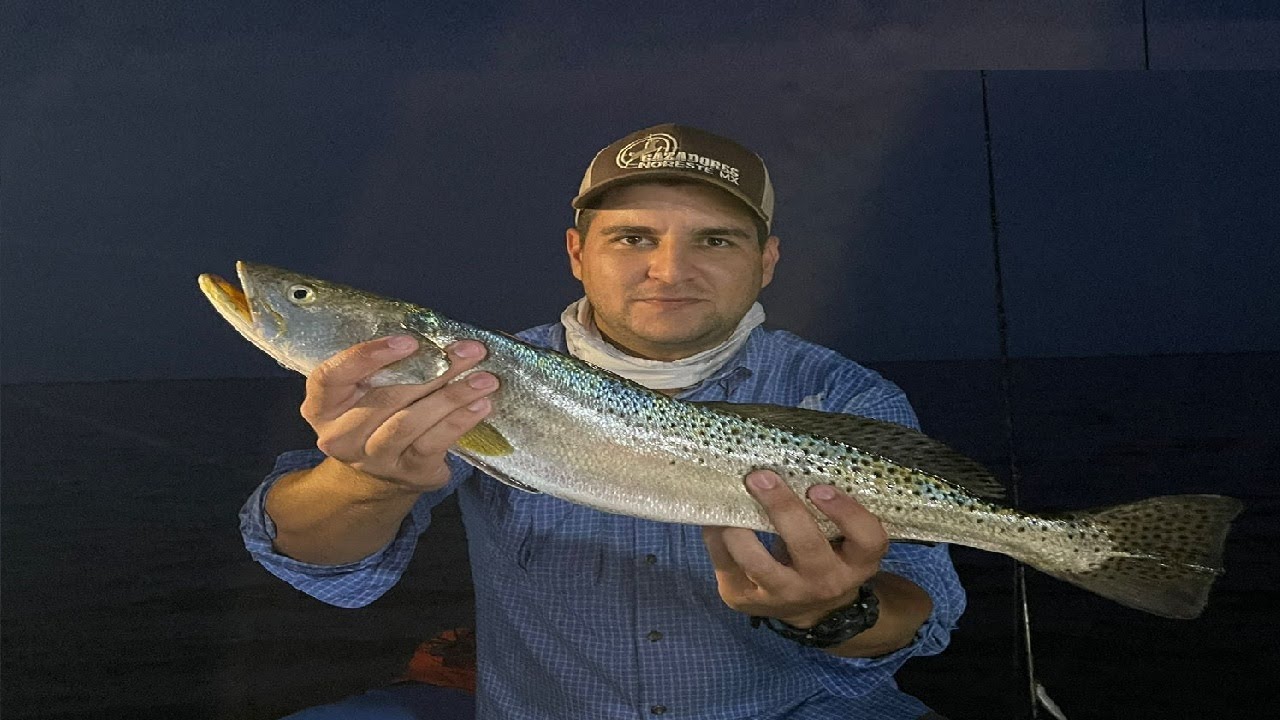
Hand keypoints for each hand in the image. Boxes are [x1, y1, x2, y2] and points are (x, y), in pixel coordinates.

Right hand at [299, 335, 496, 492]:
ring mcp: (372, 458)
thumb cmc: (378, 416)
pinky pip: (433, 443)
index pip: (333, 376)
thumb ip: (388, 366)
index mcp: (323, 406)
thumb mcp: (367, 390)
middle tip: (469, 350)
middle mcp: (340, 435)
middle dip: (434, 369)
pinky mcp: (406, 473)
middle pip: (386, 397)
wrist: (381, 476)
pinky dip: (459, 421)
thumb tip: (439, 336)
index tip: (410, 341)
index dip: (369, 356)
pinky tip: (480, 404)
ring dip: (452, 396)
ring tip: (484, 379)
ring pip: (411, 422)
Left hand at [702, 470, 889, 627]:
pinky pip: (728, 567)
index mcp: (857, 562)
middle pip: (807, 546)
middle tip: (760, 477)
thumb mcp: (842, 540)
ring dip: (740, 531)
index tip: (819, 487)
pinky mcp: (749, 600)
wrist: (811, 610)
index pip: (867, 538)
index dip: (846, 512)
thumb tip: (785, 460)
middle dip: (782, 508)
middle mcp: (825, 582)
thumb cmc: (826, 555)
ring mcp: (785, 595)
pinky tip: (714, 519)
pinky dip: (716, 539)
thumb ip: (826, 511)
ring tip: (727, 504)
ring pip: (760, 564)